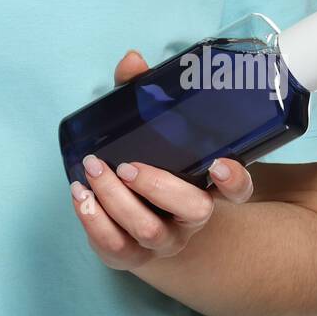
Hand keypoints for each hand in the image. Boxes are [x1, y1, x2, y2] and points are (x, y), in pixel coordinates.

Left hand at [69, 47, 254, 266]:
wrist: (134, 215)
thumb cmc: (148, 160)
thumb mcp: (149, 128)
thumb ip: (141, 93)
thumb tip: (132, 61)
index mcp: (205, 185)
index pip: (237, 189)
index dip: (234, 179)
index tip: (220, 163)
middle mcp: (190, 218)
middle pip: (193, 211)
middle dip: (157, 186)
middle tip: (127, 165)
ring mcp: (163, 240)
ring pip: (148, 230)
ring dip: (116, 199)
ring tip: (92, 169)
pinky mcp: (131, 255)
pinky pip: (116, 248)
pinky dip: (93, 220)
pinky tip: (79, 194)